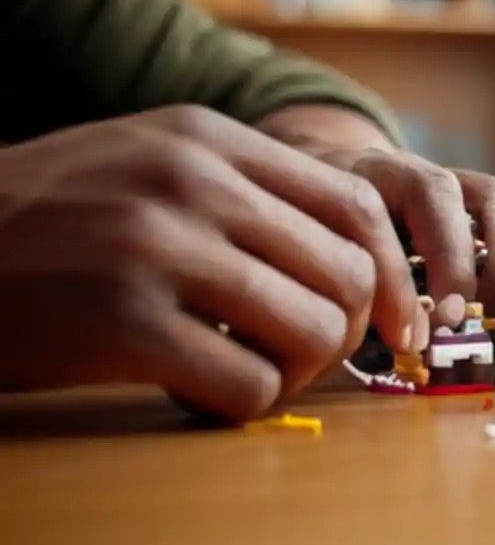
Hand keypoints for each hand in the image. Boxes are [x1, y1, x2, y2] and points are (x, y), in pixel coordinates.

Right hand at [0, 106, 424, 420]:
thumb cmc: (53, 214)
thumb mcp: (150, 162)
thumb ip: (247, 190)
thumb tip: (359, 252)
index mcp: (210, 140)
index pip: (356, 205)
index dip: (391, 273)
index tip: (388, 319)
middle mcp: (194, 184)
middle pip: (349, 273)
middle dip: (346, 330)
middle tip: (302, 353)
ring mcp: (158, 249)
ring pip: (315, 329)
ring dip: (297, 370)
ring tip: (248, 370)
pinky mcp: (122, 323)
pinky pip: (250, 384)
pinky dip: (243, 404)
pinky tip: (199, 393)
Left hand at [307, 148, 494, 335]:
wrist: (343, 188)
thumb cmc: (337, 225)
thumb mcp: (334, 240)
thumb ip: (369, 278)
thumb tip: (412, 336)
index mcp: (400, 172)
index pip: (437, 199)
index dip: (449, 263)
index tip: (445, 321)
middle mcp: (451, 175)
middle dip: (491, 274)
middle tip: (473, 325)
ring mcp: (481, 193)